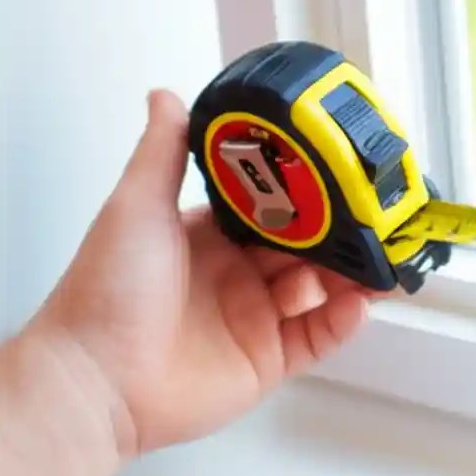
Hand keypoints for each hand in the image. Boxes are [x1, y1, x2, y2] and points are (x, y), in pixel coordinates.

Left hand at [23, 90, 379, 457]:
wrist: (94, 380)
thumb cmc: (105, 292)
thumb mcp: (135, 208)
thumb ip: (163, 152)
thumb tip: (166, 95)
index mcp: (212, 237)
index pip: (275, 207)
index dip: (310, 194)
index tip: (343, 176)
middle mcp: (237, 275)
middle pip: (307, 248)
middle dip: (342, 234)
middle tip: (377, 219)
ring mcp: (255, 319)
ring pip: (321, 291)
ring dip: (353, 275)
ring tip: (381, 261)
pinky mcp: (268, 361)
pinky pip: (319, 337)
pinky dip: (344, 321)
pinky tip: (359, 304)